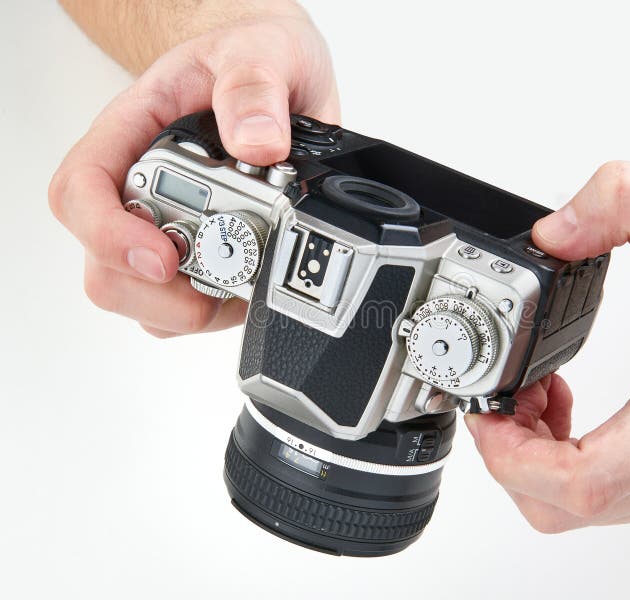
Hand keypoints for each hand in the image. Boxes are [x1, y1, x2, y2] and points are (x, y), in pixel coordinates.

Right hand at [49, 8, 338, 336]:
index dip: (108, 236)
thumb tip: (256, 144)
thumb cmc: (252, 54)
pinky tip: (246, 291)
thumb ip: (252, 88)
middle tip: (215, 290)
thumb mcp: (261, 51)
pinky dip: (213, 314)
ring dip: (186, 310)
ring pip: (139, 296)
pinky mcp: (200, 254)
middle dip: (156, 293)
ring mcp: (165, 226)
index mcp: (133, 133)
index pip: (81, 191)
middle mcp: (138, 187)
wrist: (279, 70)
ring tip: (237, 286)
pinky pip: (181, 308)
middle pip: (103, 264)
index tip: (161, 258)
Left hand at [465, 161, 629, 531]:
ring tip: (536, 395)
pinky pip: (617, 497)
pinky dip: (572, 464)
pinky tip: (569, 411)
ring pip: (587, 511)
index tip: (487, 414)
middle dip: (512, 457)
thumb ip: (614, 200)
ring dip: (539, 460)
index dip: (509, 459)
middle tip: (504, 400)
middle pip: (567, 509)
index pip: (580, 483)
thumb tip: (551, 233)